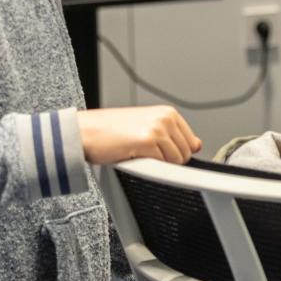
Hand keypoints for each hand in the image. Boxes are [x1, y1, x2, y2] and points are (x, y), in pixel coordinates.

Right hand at [77, 106, 202, 164]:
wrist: (83, 131)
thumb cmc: (110, 131)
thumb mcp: (146, 126)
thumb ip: (172, 135)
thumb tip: (197, 146)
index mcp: (167, 113)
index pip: (192, 143)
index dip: (178, 154)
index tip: (162, 154)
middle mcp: (165, 118)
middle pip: (186, 154)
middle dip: (169, 160)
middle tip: (147, 155)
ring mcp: (158, 128)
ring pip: (176, 161)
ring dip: (159, 165)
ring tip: (139, 154)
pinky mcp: (148, 141)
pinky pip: (163, 165)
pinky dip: (150, 167)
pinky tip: (134, 156)